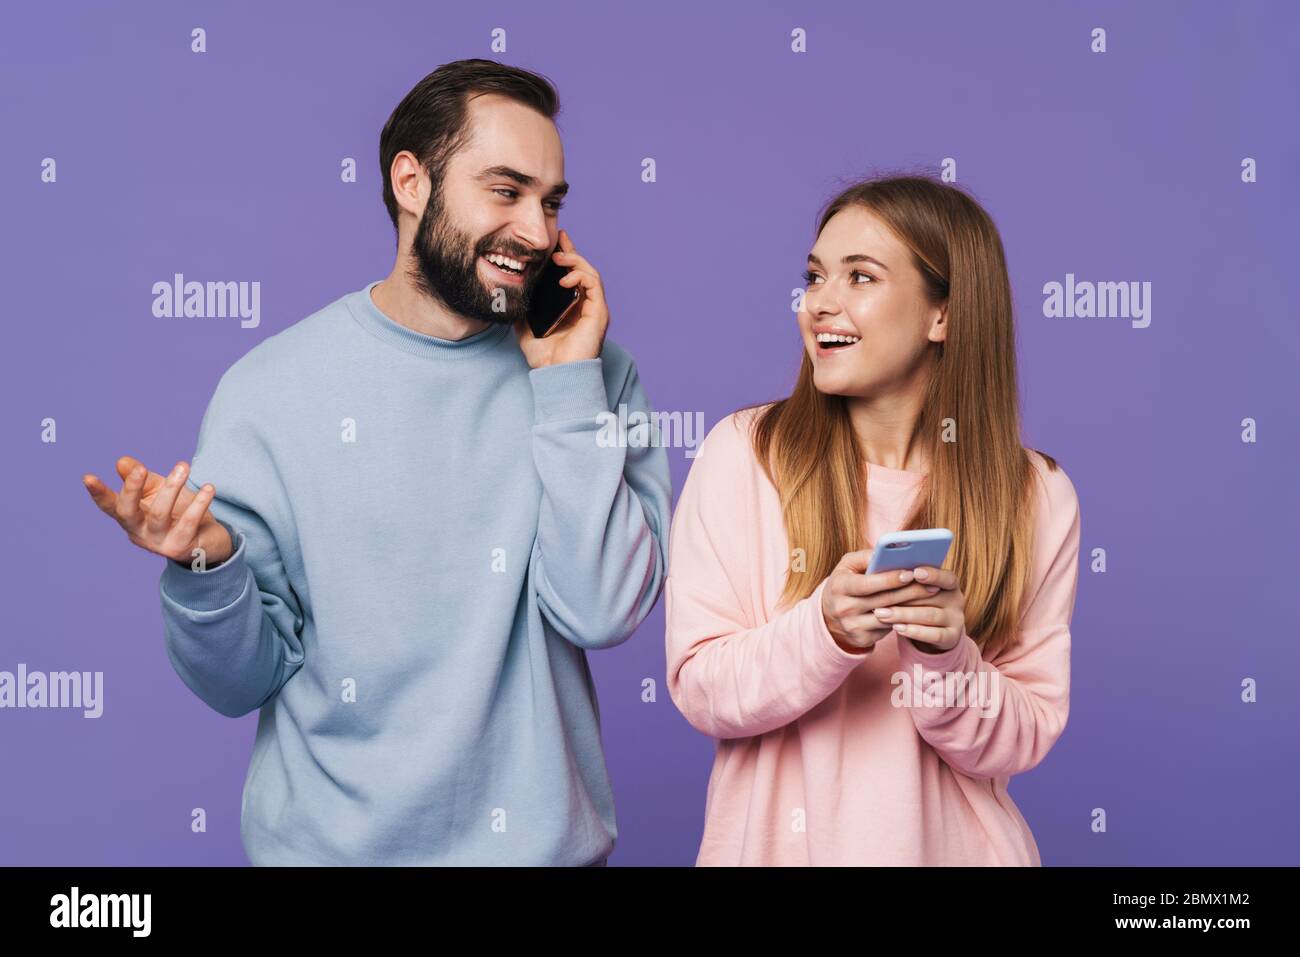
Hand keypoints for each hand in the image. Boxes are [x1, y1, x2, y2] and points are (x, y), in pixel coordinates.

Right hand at [82, 456, 233, 567]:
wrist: (208, 540)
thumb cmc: (178, 511)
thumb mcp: (158, 491)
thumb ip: (142, 478)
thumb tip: (121, 462)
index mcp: (130, 518)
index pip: (110, 506)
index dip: (98, 493)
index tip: (87, 477)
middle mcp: (139, 533)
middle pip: (127, 512)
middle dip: (131, 490)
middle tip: (141, 469)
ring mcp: (159, 543)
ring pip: (159, 514)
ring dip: (171, 488)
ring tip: (183, 466)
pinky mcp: (181, 547)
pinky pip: (188, 522)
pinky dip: (199, 503)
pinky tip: (209, 488)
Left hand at [514, 228, 608, 367]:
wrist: (557, 376)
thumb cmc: (545, 358)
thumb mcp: (526, 327)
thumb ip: (523, 310)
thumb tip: (512, 293)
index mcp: (571, 307)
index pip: (571, 275)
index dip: (565, 256)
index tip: (555, 242)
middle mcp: (585, 306)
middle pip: (582, 270)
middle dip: (571, 252)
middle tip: (558, 241)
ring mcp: (593, 309)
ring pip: (590, 273)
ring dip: (575, 261)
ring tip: (559, 258)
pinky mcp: (599, 313)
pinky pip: (594, 285)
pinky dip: (581, 276)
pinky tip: (564, 278)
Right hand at [821, 549, 944, 652]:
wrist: (830, 616)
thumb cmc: (845, 583)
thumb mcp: (847, 566)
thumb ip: (865, 557)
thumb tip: (887, 552)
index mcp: (840, 586)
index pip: (867, 584)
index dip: (890, 579)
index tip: (911, 572)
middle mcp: (844, 608)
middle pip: (884, 600)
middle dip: (910, 591)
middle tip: (932, 583)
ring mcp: (854, 626)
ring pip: (890, 617)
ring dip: (913, 606)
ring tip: (930, 594)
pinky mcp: (863, 639)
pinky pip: (889, 629)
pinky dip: (906, 619)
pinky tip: (920, 610)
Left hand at [871, 565, 965, 652]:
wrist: (933, 632)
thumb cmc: (918, 603)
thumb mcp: (916, 590)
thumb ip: (908, 579)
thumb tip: (886, 566)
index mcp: (950, 584)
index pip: (946, 577)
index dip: (932, 574)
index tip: (915, 572)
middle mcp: (956, 600)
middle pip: (931, 596)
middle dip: (904, 596)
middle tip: (880, 596)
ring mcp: (956, 619)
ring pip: (929, 615)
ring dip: (903, 614)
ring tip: (881, 613)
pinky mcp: (952, 638)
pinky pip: (934, 635)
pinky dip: (914, 631)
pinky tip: (896, 628)